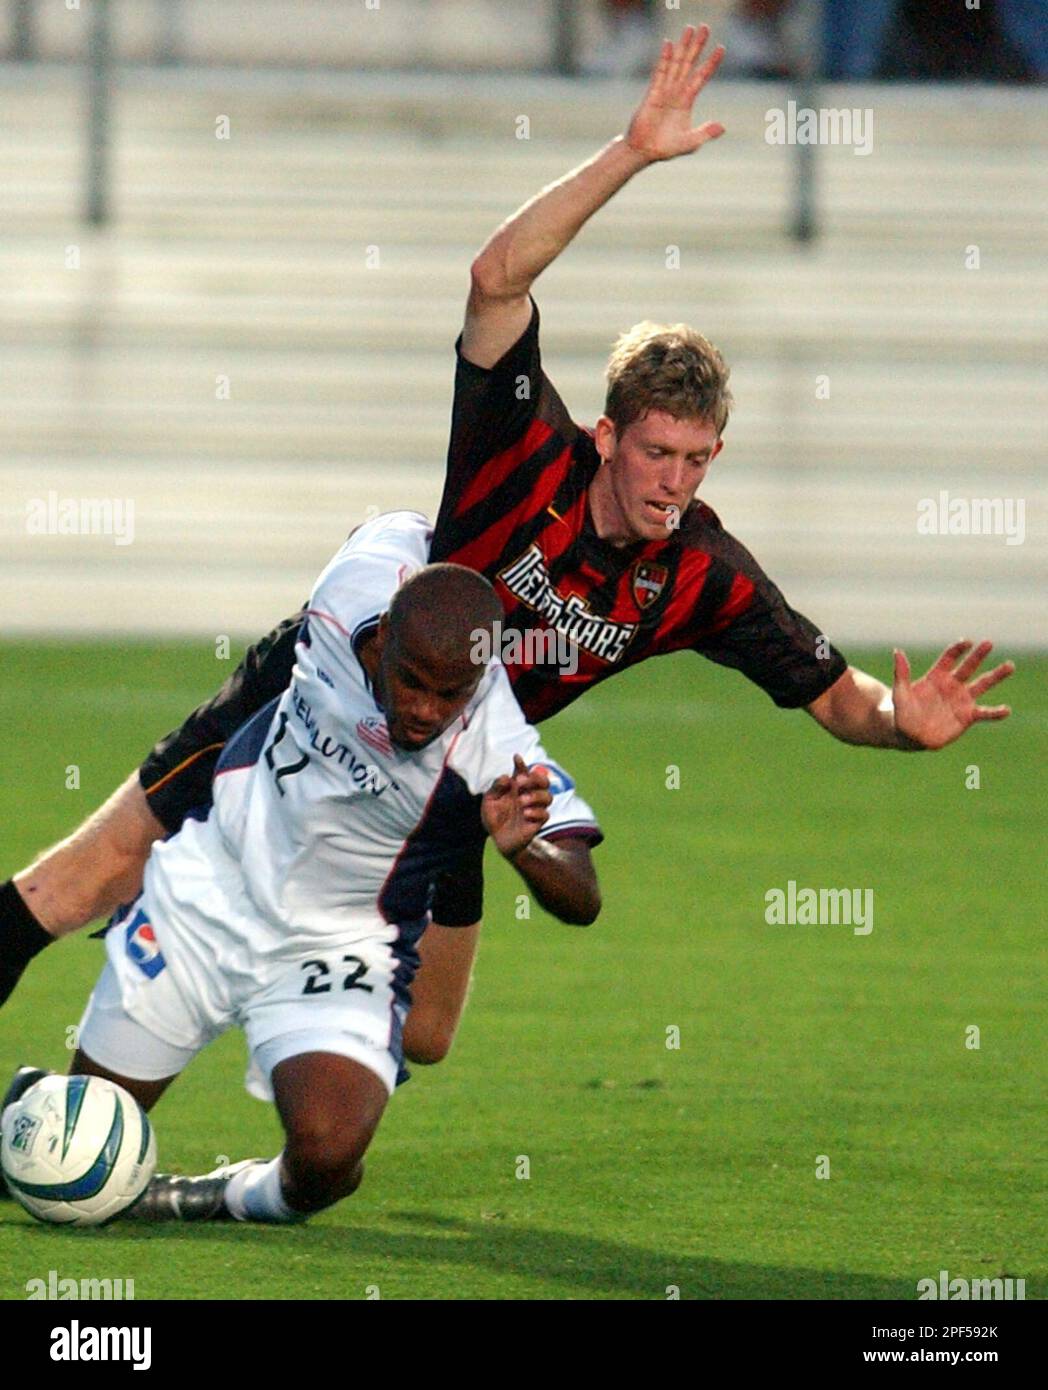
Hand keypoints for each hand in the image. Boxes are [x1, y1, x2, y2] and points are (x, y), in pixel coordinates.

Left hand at [481, 755, 551, 859]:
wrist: (498, 839)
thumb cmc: (494, 818)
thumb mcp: (490, 801)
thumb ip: (497, 787)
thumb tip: (507, 777)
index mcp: (517, 787)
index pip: (524, 772)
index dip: (521, 764)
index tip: (516, 758)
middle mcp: (529, 795)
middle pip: (544, 781)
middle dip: (535, 779)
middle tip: (520, 783)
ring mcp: (535, 808)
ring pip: (548, 796)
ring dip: (536, 796)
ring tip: (521, 802)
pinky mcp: (538, 822)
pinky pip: (545, 814)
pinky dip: (536, 812)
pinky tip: (525, 814)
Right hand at [625, 23, 724, 162]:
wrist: (644, 151)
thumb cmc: (666, 147)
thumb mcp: (691, 142)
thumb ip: (705, 133)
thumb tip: (722, 127)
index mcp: (687, 100)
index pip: (701, 76)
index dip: (711, 63)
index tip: (720, 48)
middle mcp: (676, 91)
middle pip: (689, 64)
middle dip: (697, 46)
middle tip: (705, 27)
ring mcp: (664, 91)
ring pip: (676, 64)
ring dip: (683, 47)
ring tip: (689, 29)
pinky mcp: (652, 94)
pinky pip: (660, 73)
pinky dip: (664, 60)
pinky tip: (669, 45)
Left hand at [892, 641, 1013, 750]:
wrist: (909, 734)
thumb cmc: (903, 712)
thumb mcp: (900, 692)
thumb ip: (901, 673)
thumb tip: (897, 651)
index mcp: (937, 676)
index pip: (949, 658)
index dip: (957, 649)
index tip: (967, 642)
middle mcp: (952, 685)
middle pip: (968, 666)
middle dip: (978, 655)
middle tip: (989, 643)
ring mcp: (962, 700)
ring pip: (982, 685)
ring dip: (996, 675)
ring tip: (1010, 666)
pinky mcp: (967, 716)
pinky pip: (985, 713)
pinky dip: (996, 712)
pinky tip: (1006, 710)